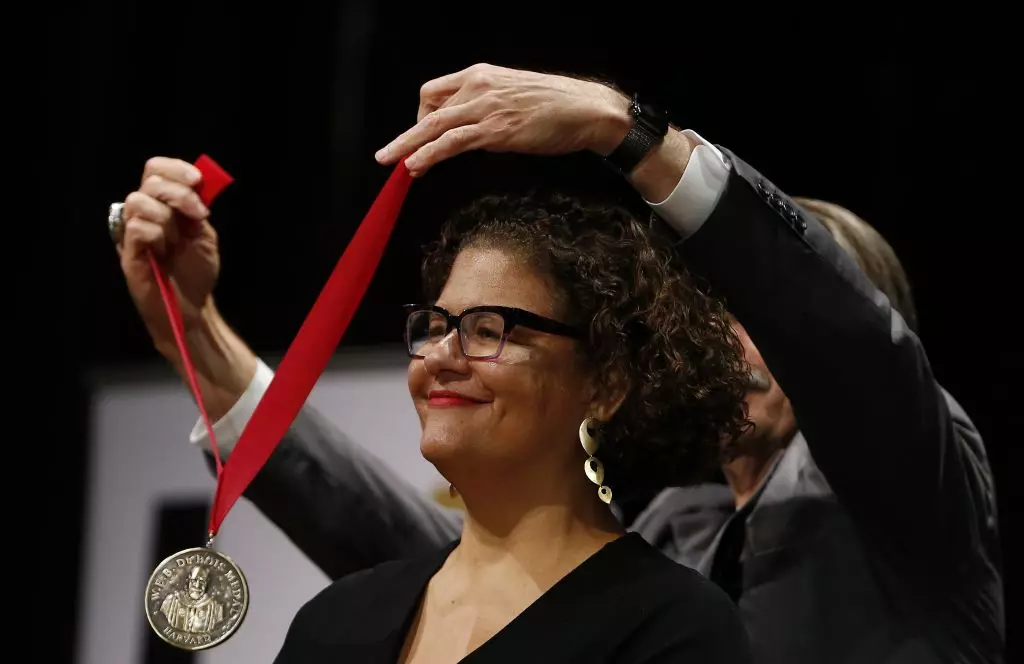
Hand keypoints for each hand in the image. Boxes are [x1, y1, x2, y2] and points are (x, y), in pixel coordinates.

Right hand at [118, 157, 219, 353]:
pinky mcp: (128, 252)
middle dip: (180, 193)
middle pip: (150, 180)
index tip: (198, 180)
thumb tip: (198, 182)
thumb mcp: (204, 234)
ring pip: (139, 201)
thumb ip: (197, 208)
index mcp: (163, 205)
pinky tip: (164, 251)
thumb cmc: (196, 271)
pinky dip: (157, 235)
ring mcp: (133, 232)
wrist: (193, 306)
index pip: (156, 170)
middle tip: (199, 214)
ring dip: (167, 217)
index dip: (176, 168)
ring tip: (178, 241)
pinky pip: (137, 228)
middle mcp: (144, 214)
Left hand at [375, 63, 630, 176]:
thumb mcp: (514, 96)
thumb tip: (473, 131)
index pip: (435, 91)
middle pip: (427, 107)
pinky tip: (417, 165)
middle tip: (385, 154)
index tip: (421, 136)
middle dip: (404, 135)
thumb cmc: (557, 106)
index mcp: (481, 75)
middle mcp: (478, 87)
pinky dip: (430, 154)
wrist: (586, 110)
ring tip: (392, 164)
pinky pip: (452, 142)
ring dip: (408, 147)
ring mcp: (485, 108)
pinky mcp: (495, 130)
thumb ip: (489, 107)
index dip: (421, 115)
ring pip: (434, 126)